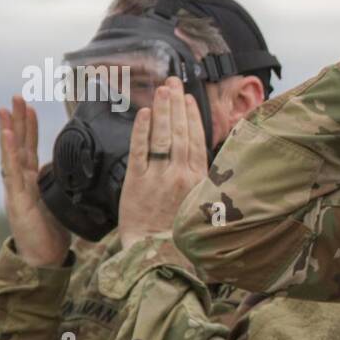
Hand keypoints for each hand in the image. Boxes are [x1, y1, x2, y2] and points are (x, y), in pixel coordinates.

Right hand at [0, 95, 69, 266]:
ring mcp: (16, 189)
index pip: (31, 148)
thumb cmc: (52, 232)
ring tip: (6, 108)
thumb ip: (65, 185)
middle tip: (16, 96)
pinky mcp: (16, 199)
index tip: (30, 107)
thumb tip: (80, 172)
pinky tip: (6, 136)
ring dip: (8, 130)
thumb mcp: (62, 202)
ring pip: (11, 154)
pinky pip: (11, 172)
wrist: (43, 258)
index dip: (30, 128)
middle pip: (19, 145)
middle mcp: (21, 181)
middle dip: (17, 120)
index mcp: (33, 180)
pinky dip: (8, 152)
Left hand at [118, 78, 207, 249]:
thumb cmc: (182, 240)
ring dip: (163, 111)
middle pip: (180, 133)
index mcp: (198, 182)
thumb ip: (201, 187)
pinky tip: (144, 114)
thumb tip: (203, 168)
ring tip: (162, 89)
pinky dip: (143, 131)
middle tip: (173, 81)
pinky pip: (140, 151)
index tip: (190, 99)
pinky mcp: (136, 183)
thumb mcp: (201, 211)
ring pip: (162, 137)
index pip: (197, 141)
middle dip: (177, 105)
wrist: (158, 258)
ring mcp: (158, 177)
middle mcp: (180, 175)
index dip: (193, 118)